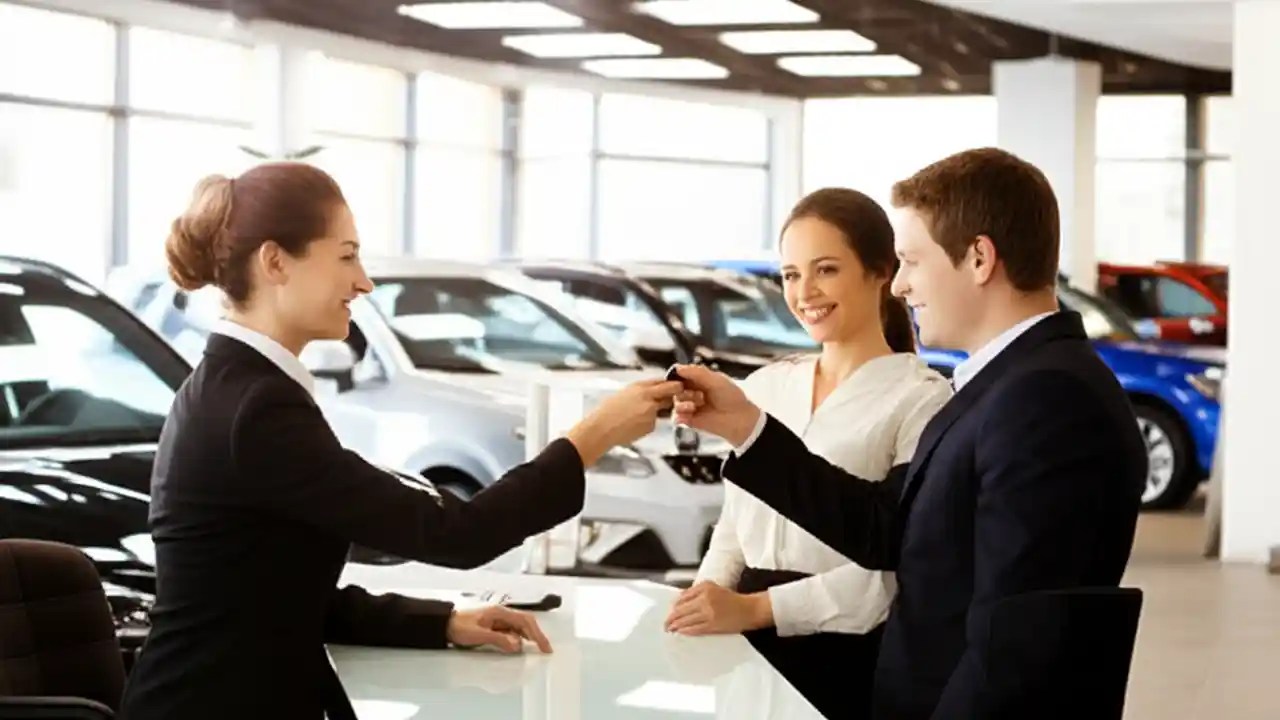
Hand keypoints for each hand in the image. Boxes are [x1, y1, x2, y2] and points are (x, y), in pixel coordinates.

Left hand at [446, 605, 551, 653]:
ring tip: (536, 648)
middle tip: (545, 649)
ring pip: (520, 627)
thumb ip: (498, 639)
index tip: (544, 646)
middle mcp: (501, 613)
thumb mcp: (478, 635)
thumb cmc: (458, 626)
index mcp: (500, 612)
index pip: (526, 621)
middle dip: (537, 635)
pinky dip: (519, 638)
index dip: (538, 634)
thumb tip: (516, 644)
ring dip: (528, 637)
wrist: (444, 624)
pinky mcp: (494, 625)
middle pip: (526, 623)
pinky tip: (519, 645)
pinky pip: (512, 631)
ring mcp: (498, 619)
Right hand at [565, 378, 683, 465]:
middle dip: (674, 394)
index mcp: (640, 386)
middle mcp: (649, 397)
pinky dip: (647, 423)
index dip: (670, 383)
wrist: (602, 428)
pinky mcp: (651, 425)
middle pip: (671, 391)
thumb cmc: (608, 410)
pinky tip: (634, 425)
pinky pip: (654, 422)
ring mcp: (652, 412)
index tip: (674, 385)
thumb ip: (641, 391)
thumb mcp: (625, 393)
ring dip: (657, 411)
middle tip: (673, 396)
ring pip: (662, 409)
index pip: (663, 381)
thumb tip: (655, 390)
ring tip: (637, 415)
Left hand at [664, 581, 772, 635]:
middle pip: (681, 609)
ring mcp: (708, 612)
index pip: (683, 597)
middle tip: (665, 623)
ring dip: (675, 625)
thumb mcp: (714, 589)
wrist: (749, 609)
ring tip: (670, 629)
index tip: (670, 611)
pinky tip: (681, 632)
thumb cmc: (732, 600)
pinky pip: (694, 629)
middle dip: (671, 617)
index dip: (674, 606)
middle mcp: (705, 598)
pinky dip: (685, 631)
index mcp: (705, 587)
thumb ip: (697, 593)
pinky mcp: (712, 624)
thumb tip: (680, 602)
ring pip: (686, 620)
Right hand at [670, 365, 762, 447]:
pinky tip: (690, 413)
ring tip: (693, 406)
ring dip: (682, 403)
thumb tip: (678, 367)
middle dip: (680, 390)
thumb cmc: (732, 398)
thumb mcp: (716, 380)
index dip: (678, 376)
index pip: (682, 375)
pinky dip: (680, 415)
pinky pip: (677, 417)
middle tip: (690, 393)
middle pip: (676, 388)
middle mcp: (694, 392)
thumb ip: (697, 373)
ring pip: (676, 402)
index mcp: (700, 380)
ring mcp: (691, 407)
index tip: (677, 378)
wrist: (740, 419)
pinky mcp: (690, 420)